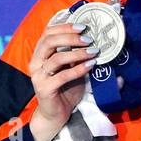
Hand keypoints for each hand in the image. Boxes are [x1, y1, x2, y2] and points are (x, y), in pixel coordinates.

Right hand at [27, 22, 98, 140]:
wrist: (57, 114)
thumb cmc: (66, 88)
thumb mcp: (74, 68)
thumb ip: (82, 55)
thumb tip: (104, 43)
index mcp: (41, 53)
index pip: (48, 32)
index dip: (65, 26)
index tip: (83, 26)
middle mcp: (36, 62)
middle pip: (49, 41)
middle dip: (71, 37)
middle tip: (89, 39)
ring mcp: (38, 75)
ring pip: (56, 58)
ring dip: (77, 53)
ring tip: (94, 52)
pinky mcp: (44, 88)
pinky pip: (62, 76)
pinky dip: (78, 69)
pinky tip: (90, 66)